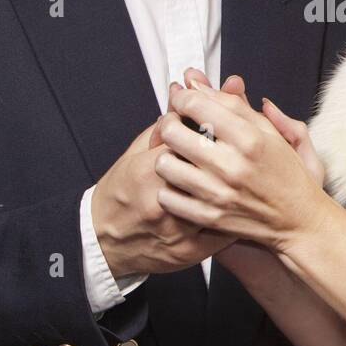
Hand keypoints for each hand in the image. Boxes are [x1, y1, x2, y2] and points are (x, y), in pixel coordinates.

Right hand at [90, 109, 236, 278]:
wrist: (103, 240)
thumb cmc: (120, 194)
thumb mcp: (135, 153)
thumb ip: (164, 126)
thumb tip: (186, 94)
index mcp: (147, 171)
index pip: (190, 140)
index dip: (209, 129)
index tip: (218, 125)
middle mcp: (162, 201)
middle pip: (210, 169)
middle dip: (225, 156)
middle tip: (235, 150)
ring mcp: (177, 229)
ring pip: (221, 201)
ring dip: (235, 186)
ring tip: (243, 176)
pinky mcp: (188, 251)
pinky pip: (224, 232)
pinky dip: (235, 216)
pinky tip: (239, 205)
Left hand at [152, 72, 329, 249]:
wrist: (299, 220)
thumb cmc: (287, 175)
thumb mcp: (270, 131)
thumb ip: (234, 104)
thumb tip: (197, 83)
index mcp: (249, 139)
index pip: (196, 104)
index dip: (182, 97)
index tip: (182, 100)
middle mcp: (232, 165)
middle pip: (172, 131)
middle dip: (169, 122)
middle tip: (176, 124)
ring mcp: (218, 193)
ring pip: (164, 164)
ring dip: (167, 155)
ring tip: (179, 155)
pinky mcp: (208, 217)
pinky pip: (167, 197)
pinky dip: (169, 188)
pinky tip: (183, 182)